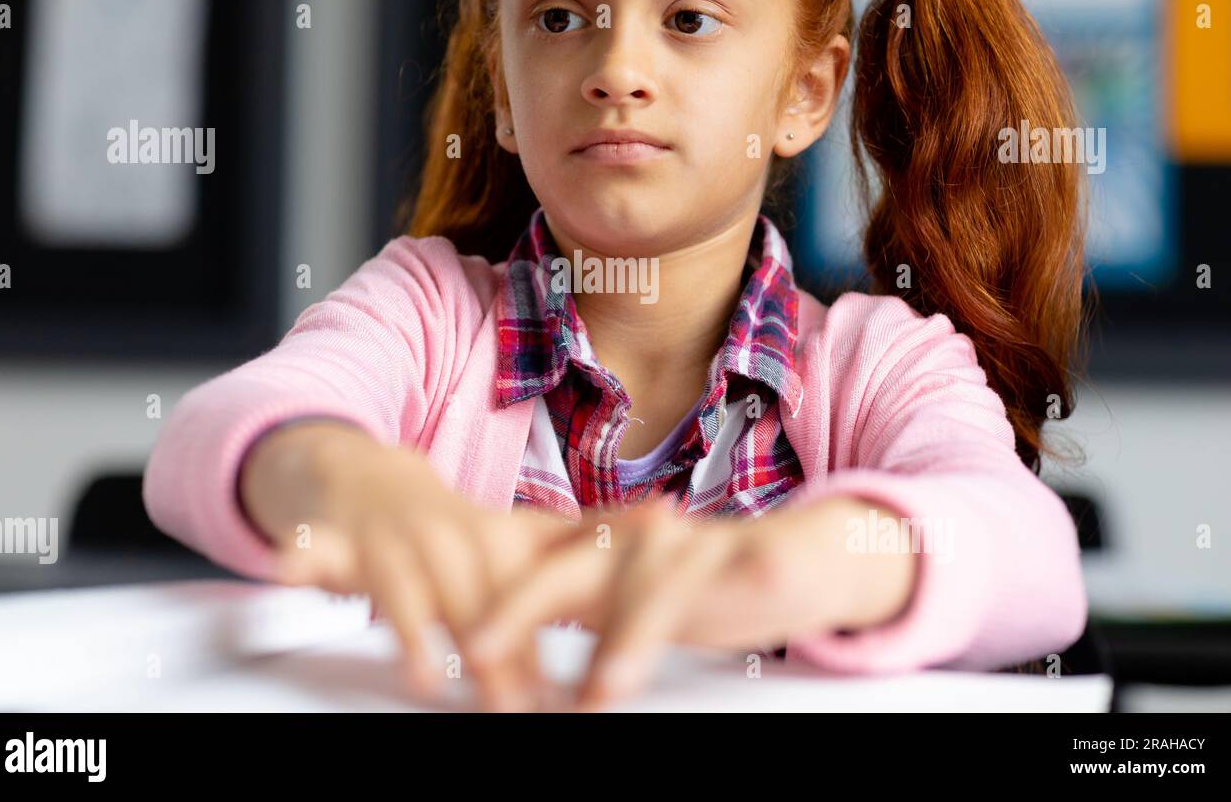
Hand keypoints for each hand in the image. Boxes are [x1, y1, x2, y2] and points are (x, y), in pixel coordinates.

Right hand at [269, 437, 576, 710]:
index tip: (572, 688)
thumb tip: (663, 520)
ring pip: (404, 589)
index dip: (548, 636)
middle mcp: (445, 534)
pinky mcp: (334, 542)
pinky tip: (289, 576)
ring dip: (415, 633)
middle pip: (475, 597)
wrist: (364, 475)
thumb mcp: (515, 530)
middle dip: (494, 653)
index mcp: (493, 534)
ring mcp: (389, 539)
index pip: (532, 582)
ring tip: (426, 680)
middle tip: (513, 707)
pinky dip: (301, 561)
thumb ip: (582, 533)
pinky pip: (314, 552)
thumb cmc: (449, 527)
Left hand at [463, 495, 853, 710]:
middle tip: (477, 649)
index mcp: (601, 548)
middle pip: (571, 568)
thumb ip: (568, 608)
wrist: (792, 555)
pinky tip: (699, 620)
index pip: (531, 573)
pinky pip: (724, 586)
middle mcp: (639, 540)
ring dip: (622, 637)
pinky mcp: (748, 561)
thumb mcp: (621, 599)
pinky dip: (710, 601)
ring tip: (595, 690)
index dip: (485, 605)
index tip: (438, 645)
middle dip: (522, 607)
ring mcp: (693, 548)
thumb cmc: (695, 584)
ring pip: (648, 586)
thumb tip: (488, 641)